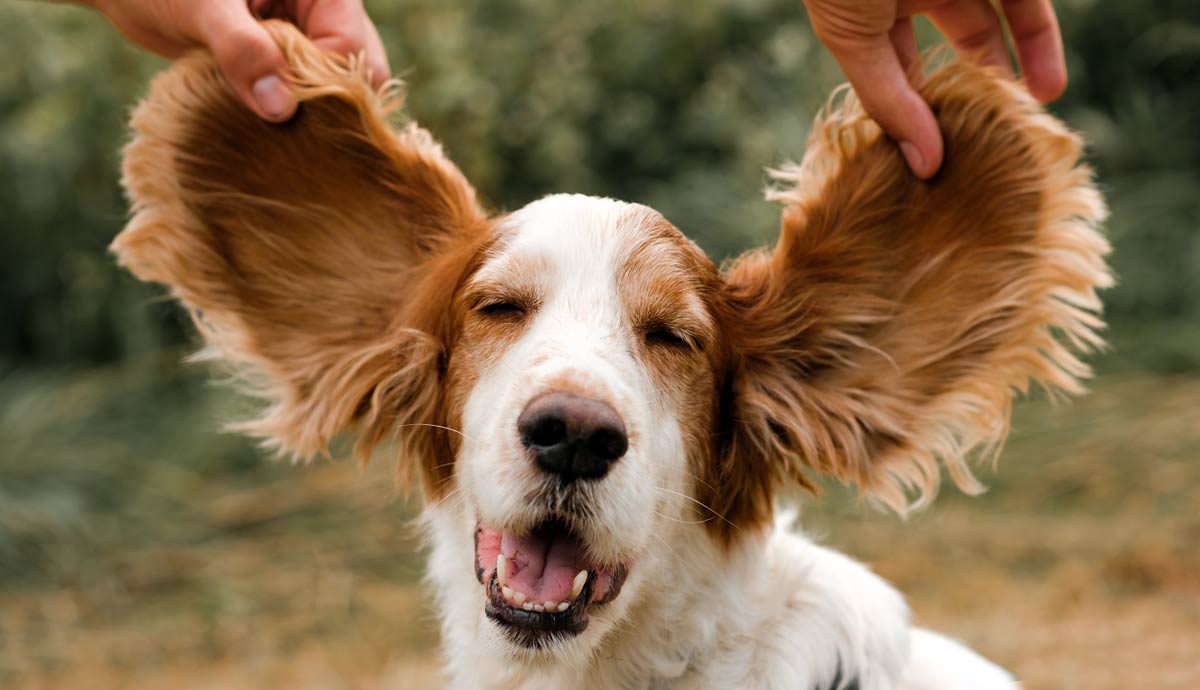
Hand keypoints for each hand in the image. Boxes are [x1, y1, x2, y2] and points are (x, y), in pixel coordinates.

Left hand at [84, 0, 389, 120]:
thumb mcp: (203, 8)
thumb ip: (241, 48)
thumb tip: (280, 109)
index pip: (351, 48)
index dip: (327, 86)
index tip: (286, 115)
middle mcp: (323, 14)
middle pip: (358, 72)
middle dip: (330, 107)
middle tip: (287, 133)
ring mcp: (308, 42)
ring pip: (336, 91)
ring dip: (308, 118)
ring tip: (275, 138)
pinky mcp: (285, 67)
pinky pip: (305, 99)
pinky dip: (288, 120)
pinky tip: (264, 135)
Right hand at [802, 0, 1065, 178]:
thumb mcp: (853, 38)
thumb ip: (888, 100)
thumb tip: (923, 167)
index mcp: (875, 9)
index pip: (899, 70)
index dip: (917, 113)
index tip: (937, 164)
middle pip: (956, 50)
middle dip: (975, 94)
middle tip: (992, 145)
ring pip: (997, 26)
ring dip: (1020, 72)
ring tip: (1034, 117)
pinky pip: (1026, 2)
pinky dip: (1038, 42)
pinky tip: (1045, 82)